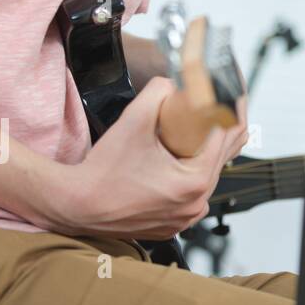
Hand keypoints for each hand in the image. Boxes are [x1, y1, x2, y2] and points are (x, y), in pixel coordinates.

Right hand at [38, 77, 248, 239]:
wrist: (73, 205)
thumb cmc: (101, 171)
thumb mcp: (133, 120)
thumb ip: (159, 92)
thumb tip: (175, 81)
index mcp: (195, 180)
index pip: (227, 136)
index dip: (230, 110)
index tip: (231, 94)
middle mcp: (196, 203)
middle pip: (222, 156)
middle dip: (219, 129)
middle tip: (217, 106)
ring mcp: (185, 216)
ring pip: (209, 175)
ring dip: (205, 152)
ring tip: (192, 132)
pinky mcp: (173, 222)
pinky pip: (193, 194)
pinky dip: (190, 174)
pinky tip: (179, 158)